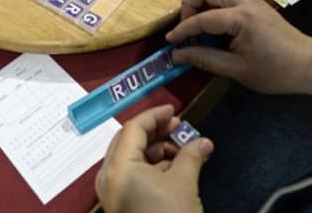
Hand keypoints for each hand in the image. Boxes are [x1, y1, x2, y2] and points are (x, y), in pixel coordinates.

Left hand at [96, 104, 210, 212]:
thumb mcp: (183, 184)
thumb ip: (191, 156)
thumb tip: (202, 142)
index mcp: (118, 167)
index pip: (133, 128)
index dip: (154, 115)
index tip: (173, 110)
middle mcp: (109, 176)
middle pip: (129, 141)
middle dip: (156, 132)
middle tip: (179, 128)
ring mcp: (114, 191)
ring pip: (133, 158)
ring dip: (157, 150)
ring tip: (184, 150)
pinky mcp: (122, 203)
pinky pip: (134, 174)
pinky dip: (154, 167)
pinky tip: (177, 167)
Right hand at [165, 0, 311, 93]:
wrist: (307, 64)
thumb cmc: (274, 71)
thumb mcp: (236, 69)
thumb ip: (204, 59)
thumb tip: (176, 54)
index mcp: (241, 19)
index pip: (202, 19)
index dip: (182, 30)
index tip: (170, 41)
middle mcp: (244, 1)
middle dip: (190, 4)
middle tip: (188, 26)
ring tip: (199, 14)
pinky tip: (214, 8)